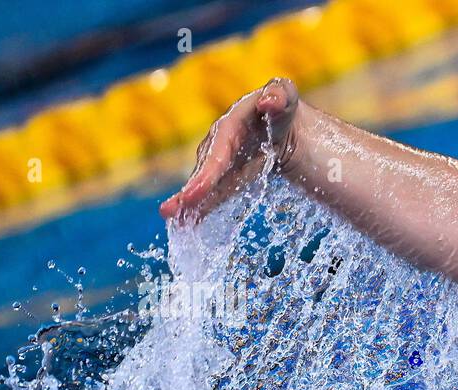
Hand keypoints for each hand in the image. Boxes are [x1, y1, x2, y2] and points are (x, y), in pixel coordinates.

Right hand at [159, 77, 300, 221]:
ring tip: (174, 222)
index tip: (196, 191)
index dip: (208, 172)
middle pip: (205, 171)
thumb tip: (269, 101)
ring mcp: (220, 162)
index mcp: (231, 125)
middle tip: (172, 211)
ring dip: (188, 204)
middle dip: (191, 191)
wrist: (282, 123)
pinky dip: (200, 210)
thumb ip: (279, 95)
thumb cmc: (281, 107)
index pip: (219, 151)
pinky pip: (212, 195)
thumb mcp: (285, 96)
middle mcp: (219, 144)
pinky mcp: (225, 177)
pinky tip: (186, 226)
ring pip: (204, 185)